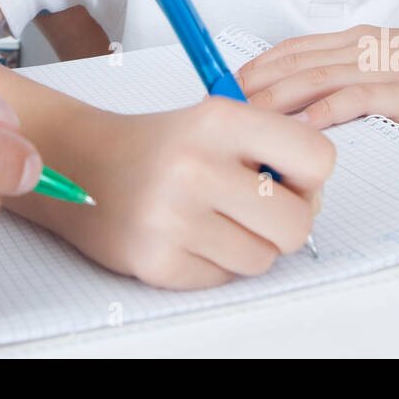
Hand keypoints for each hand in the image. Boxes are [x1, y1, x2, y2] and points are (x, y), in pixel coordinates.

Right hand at [55, 98, 336, 288]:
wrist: (81, 163)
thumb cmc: (160, 145)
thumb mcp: (214, 119)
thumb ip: (270, 146)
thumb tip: (315, 192)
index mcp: (219, 119)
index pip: (317, 158)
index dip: (310, 177)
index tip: (287, 177)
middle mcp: (196, 166)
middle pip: (297, 224)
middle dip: (284, 223)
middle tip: (256, 209)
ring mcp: (174, 218)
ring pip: (262, 259)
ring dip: (245, 245)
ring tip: (211, 218)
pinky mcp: (158, 262)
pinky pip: (223, 279)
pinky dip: (212, 263)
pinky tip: (185, 235)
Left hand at [236, 24, 398, 127]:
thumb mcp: (396, 65)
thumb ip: (359, 78)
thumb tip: (320, 104)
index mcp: (359, 41)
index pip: (293, 49)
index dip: (255, 66)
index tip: (223, 84)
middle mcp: (364, 47)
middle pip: (294, 63)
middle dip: (251, 84)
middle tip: (216, 105)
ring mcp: (385, 67)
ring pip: (316, 78)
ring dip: (275, 98)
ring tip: (242, 116)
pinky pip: (360, 97)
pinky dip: (328, 110)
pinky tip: (304, 126)